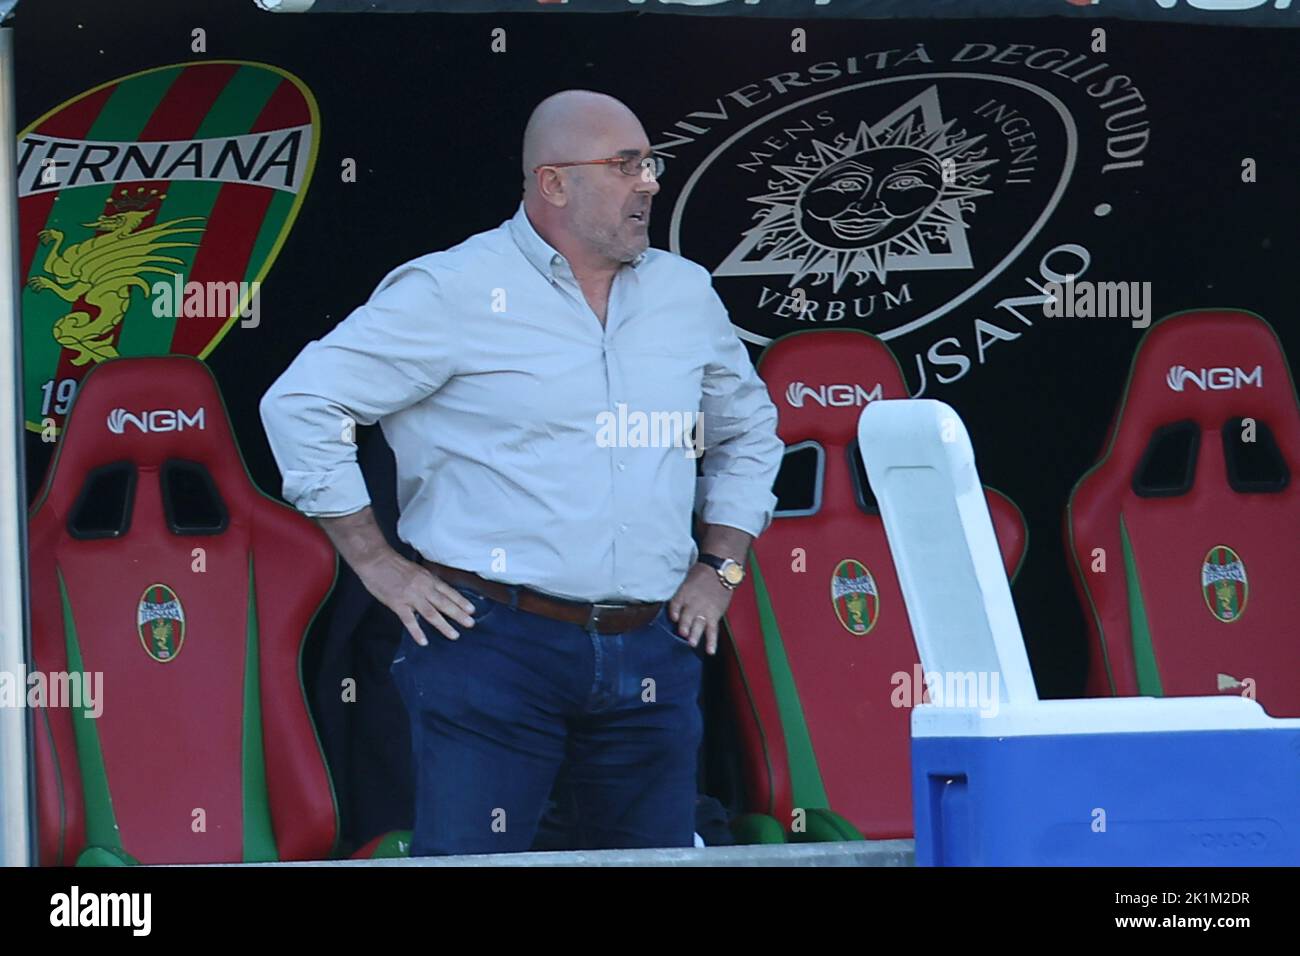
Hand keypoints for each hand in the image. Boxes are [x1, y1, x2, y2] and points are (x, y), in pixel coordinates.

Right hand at [354, 551, 476, 645]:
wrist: (376, 560)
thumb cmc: (394, 565)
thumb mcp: (417, 570)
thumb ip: (427, 582)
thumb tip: (437, 592)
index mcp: (428, 579)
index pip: (449, 592)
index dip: (461, 601)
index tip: (472, 610)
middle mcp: (423, 588)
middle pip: (444, 603)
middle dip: (459, 614)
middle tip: (470, 624)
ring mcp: (411, 597)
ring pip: (431, 613)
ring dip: (444, 625)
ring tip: (454, 635)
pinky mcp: (398, 604)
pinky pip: (409, 621)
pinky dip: (417, 632)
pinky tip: (424, 642)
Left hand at [666, 563, 734, 655]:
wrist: (720, 569)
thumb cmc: (700, 575)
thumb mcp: (685, 582)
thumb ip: (678, 597)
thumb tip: (671, 611)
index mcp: (683, 594)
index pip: (675, 605)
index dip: (673, 612)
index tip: (673, 618)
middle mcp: (693, 603)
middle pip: (687, 616)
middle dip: (684, 625)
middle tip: (682, 633)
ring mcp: (705, 610)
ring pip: (699, 624)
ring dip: (695, 634)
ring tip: (692, 643)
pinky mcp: (715, 615)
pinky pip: (713, 630)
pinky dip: (712, 641)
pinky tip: (710, 651)